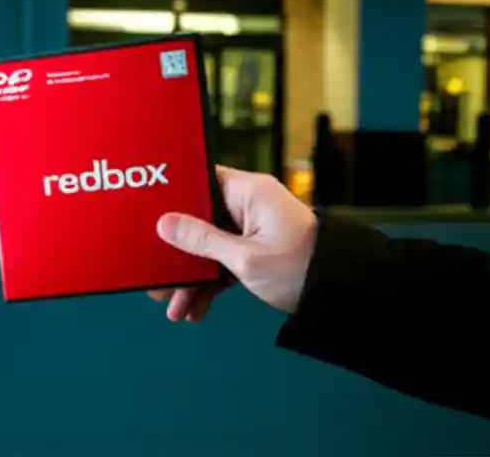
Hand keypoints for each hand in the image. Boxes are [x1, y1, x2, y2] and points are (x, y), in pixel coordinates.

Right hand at [147, 165, 317, 321]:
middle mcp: (248, 205)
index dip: (173, 197)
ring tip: (172, 304)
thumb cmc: (301, 267)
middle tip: (156, 275)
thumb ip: (202, 240)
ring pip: (208, 245)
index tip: (148, 214)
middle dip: (178, 251)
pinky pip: (222, 261)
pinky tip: (195, 307)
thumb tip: (165, 224)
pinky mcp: (255, 250)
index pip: (200, 181)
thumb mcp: (245, 258)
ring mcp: (251, 228)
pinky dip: (209, 283)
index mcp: (249, 192)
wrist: (341, 295)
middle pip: (199, 219)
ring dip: (191, 275)